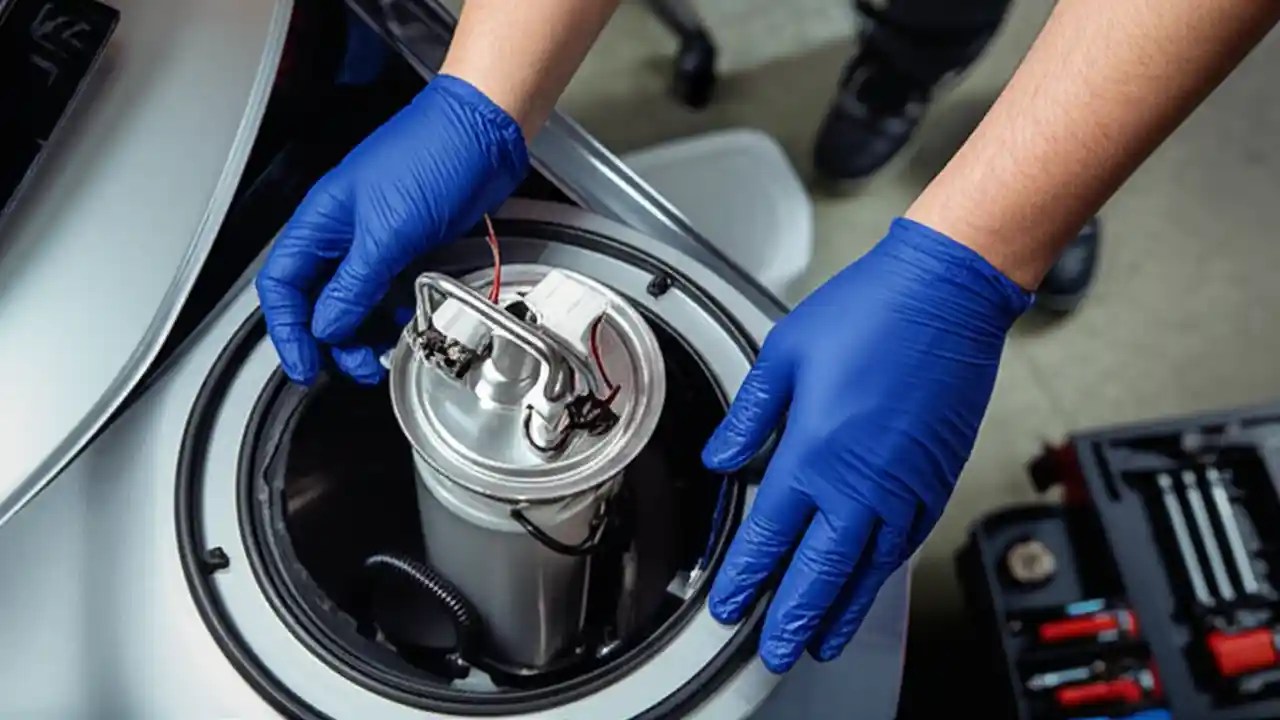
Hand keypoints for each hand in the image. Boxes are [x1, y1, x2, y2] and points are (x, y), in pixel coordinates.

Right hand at [255, 75, 528, 384]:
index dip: (288, 331)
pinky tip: (406, 325)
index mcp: (320, 222)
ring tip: (383, 354)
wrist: (482, 133)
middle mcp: (342, 232)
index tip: (305, 367)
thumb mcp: (387, 232)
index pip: (282, 285)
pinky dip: (392, 313)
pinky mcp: (409, 244)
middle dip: (331, 339)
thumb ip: (353, 285)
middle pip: (317, 299)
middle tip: (357, 366)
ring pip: (354, 299)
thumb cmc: (430, 156)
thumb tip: (328, 327)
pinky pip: (388, 289)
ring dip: (364, 331)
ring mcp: (376, 238)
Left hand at [701, 218, 1030, 672]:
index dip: (748, 578)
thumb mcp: (784, 355)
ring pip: (868, 569)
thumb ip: (750, 416)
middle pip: (821, 570)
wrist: (945, 294)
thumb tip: (721, 459)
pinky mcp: (936, 478)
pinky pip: (905, 542)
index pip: (771, 536)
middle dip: (794, 616)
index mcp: (814, 453)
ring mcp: (905, 486)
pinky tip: (870, 585)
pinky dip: (883, 574)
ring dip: (842, 609)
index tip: (731, 606)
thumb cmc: (867, 313)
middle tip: (778, 651)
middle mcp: (861, 483)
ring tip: (824, 643)